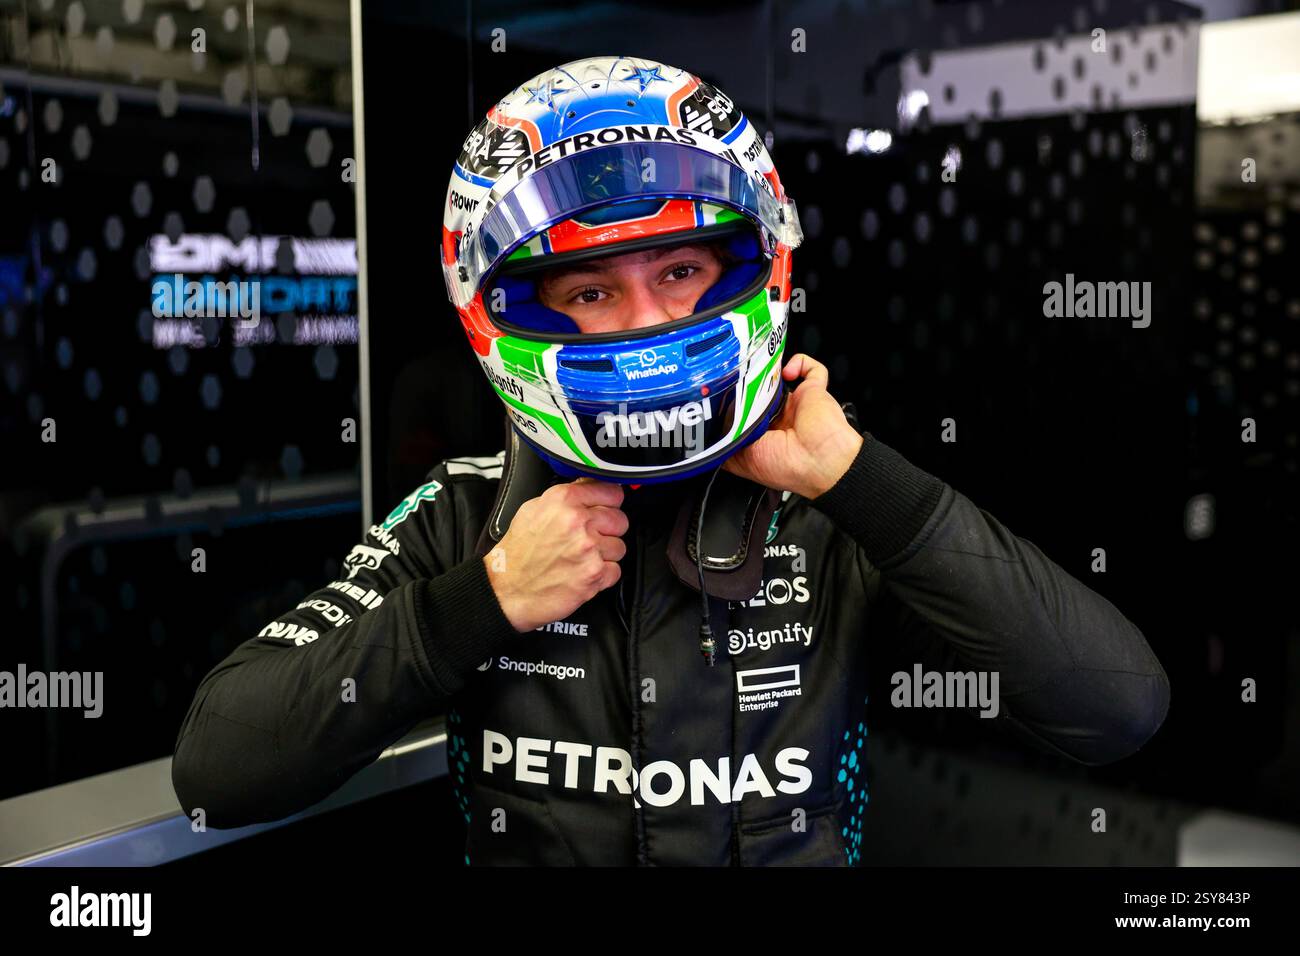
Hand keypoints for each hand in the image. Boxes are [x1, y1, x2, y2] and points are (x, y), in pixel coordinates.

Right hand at [484, 479, 627, 631]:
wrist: (506, 591)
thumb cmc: (516, 554)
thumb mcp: (532, 510)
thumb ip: (564, 497)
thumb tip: (587, 489)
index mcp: (563, 501)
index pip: (611, 491)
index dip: (609, 502)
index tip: (607, 508)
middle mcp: (578, 521)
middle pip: (620, 519)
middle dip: (608, 530)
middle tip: (590, 538)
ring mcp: (588, 548)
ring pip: (619, 546)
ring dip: (605, 554)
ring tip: (582, 559)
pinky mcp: (594, 574)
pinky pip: (615, 571)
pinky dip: (602, 576)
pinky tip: (583, 573)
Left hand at [723, 353, 862, 498]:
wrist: (819, 461)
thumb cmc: (787, 468)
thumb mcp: (741, 461)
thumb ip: (726, 441)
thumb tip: (709, 434)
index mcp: (763, 435)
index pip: (744, 411)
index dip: (733, 403)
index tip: (720, 395)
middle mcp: (778, 418)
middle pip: (758, 389)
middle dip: (747, 381)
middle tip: (737, 376)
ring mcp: (796, 403)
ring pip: (779, 374)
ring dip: (769, 369)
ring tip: (759, 370)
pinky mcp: (813, 390)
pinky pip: (808, 366)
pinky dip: (800, 362)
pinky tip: (787, 371)